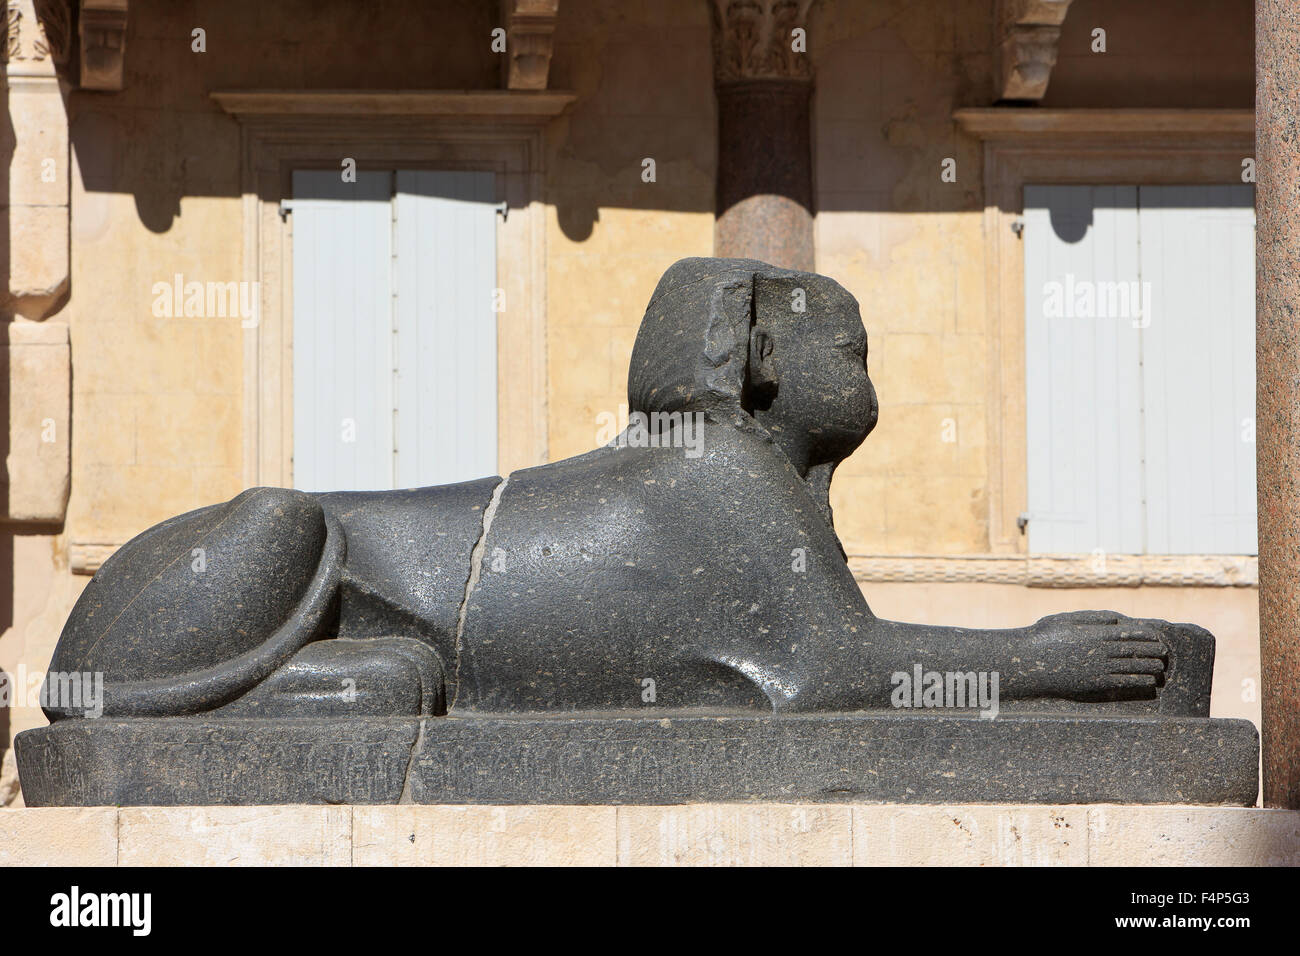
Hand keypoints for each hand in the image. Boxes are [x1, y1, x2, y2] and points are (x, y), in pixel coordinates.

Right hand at [1024, 610, 1167, 698]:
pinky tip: (1148, 682)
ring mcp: (1100, 669)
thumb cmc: (1045, 638)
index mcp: (1096, 634)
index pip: (1129, 634)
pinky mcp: (1095, 684)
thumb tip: (1118, 619)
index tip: (1157, 637)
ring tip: (1161, 667)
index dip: (1147, 636)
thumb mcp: (1066, 619)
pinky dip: (1139, 681)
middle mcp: (1102, 652)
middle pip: (1135, 651)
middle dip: (1153, 651)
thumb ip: (1094, 617)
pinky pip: (1124, 682)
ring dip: (1150, 667)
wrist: (1029, 663)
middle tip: (1165, 652)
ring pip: (1133, 667)